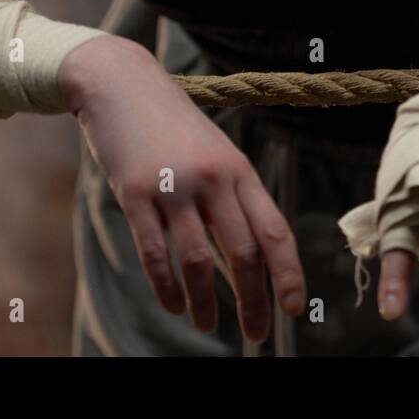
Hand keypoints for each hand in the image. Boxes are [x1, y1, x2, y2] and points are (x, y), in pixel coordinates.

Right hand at [58, 35, 305, 342]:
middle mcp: (214, 179)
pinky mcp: (134, 193)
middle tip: (258, 334)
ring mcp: (174, 186)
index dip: (289, 273)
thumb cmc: (173, 125)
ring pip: (199, 260)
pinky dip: (167, 286)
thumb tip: (253, 253)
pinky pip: (155, 252)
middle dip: (254, 300)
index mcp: (240, 170)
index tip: (296, 307)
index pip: (275, 230)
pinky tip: (174, 306)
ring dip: (206, 302)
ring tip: (210, 327)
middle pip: (243, 253)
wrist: (121, 84)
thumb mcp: (215, 153)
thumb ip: (233, 197)